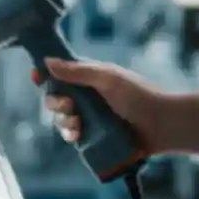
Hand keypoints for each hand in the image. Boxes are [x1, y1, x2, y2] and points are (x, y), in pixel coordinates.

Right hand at [38, 58, 167, 153]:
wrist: (162, 125)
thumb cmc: (139, 96)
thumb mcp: (107, 78)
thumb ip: (77, 71)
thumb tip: (48, 61)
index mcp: (89, 79)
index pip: (60, 75)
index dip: (46, 76)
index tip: (36, 77)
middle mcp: (87, 98)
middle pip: (56, 99)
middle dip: (55, 103)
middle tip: (68, 106)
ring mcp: (90, 118)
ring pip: (61, 119)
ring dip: (63, 121)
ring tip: (77, 124)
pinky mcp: (94, 137)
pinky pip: (72, 137)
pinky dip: (70, 135)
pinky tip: (78, 135)